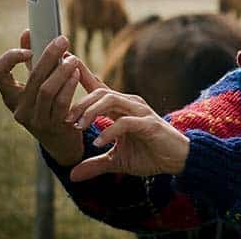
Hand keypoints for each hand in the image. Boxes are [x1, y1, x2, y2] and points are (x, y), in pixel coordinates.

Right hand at [0, 30, 82, 165]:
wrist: (61, 142)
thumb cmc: (48, 106)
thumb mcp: (36, 86)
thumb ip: (31, 61)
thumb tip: (28, 32)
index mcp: (10, 96)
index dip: (10, 57)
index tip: (28, 49)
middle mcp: (19, 109)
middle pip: (32, 78)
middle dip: (49, 56)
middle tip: (63, 40)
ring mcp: (36, 120)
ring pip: (47, 90)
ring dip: (63, 70)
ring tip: (73, 58)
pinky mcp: (55, 126)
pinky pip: (62, 102)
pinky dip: (69, 85)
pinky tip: (77, 73)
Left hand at [64, 88, 189, 181]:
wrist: (177, 161)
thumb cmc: (150, 155)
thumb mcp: (116, 161)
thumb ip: (95, 164)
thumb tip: (72, 175)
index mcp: (121, 109)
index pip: (99, 89)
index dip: (82, 76)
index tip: (63, 64)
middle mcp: (130, 105)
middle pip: (100, 92)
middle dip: (80, 103)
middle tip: (66, 119)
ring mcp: (140, 112)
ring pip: (111, 100)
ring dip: (91, 112)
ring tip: (78, 127)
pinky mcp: (148, 124)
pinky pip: (124, 122)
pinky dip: (109, 131)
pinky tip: (98, 143)